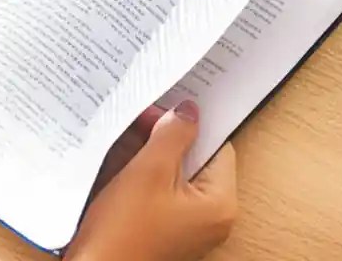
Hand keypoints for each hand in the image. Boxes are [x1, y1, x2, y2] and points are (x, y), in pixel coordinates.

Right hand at [68, 101, 236, 260]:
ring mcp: (185, 227)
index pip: (217, 147)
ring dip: (151, 154)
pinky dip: (143, 176)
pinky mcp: (162, 230)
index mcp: (220, 204)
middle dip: (167, 137)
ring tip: (127, 138)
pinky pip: (158, 192)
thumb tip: (188, 111)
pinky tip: (121, 163)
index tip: (167, 107)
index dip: (192, 123)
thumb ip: (173, 135)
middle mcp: (208, 219)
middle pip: (195, 160)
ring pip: (173, 175)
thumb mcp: (148, 172)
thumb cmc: (122, 235)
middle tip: (141, 118)